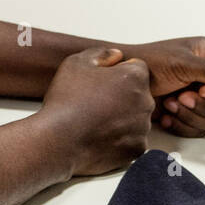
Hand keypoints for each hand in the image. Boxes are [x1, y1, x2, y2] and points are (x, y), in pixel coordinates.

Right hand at [40, 46, 153, 176]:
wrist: (58, 142)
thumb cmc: (66, 100)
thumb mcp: (76, 63)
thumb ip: (101, 54)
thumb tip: (117, 56)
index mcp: (134, 77)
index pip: (136, 68)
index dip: (118, 72)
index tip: (102, 81)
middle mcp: (146, 102)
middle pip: (139, 93)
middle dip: (123, 95)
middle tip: (96, 102)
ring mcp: (142, 128)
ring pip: (136, 118)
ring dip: (122, 117)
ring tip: (95, 121)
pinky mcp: (136, 150)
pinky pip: (132, 140)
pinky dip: (120, 139)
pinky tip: (100, 136)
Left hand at [119, 37, 204, 137]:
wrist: (122, 82)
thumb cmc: (148, 62)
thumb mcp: (184, 64)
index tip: (203, 90)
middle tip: (183, 97)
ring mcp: (201, 97)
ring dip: (191, 116)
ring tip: (171, 102)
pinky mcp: (190, 114)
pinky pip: (200, 130)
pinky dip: (182, 125)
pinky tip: (166, 113)